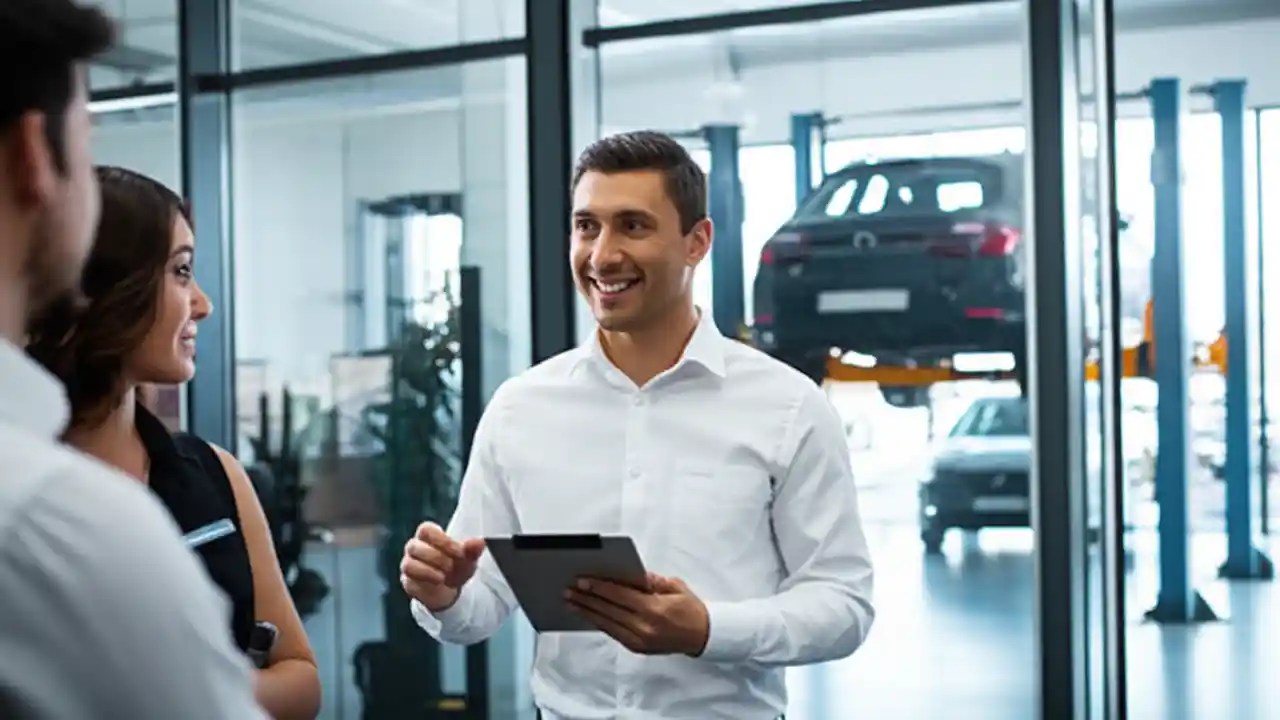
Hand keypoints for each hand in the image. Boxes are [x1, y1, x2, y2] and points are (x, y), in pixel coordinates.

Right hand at [400, 522, 484, 611]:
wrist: (452, 591)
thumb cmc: (457, 567)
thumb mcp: (468, 558)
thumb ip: (472, 550)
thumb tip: (479, 542)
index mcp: (428, 536)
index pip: (425, 530)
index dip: (442, 540)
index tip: (460, 552)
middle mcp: (414, 548)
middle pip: (414, 546)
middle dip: (437, 557)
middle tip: (452, 567)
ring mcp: (409, 565)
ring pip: (408, 564)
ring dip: (428, 571)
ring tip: (443, 577)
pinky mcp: (408, 583)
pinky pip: (409, 582)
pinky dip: (425, 583)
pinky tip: (438, 584)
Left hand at [566, 572, 709, 655]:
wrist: (703, 636)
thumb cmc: (690, 609)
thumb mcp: (674, 587)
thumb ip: (650, 581)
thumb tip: (629, 574)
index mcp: (653, 609)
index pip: (619, 595)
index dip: (598, 587)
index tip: (582, 581)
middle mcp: (644, 627)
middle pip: (608, 610)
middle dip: (587, 599)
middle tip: (569, 590)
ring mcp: (639, 640)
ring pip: (606, 624)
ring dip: (587, 612)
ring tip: (571, 603)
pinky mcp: (637, 648)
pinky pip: (613, 633)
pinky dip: (599, 623)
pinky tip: (589, 615)